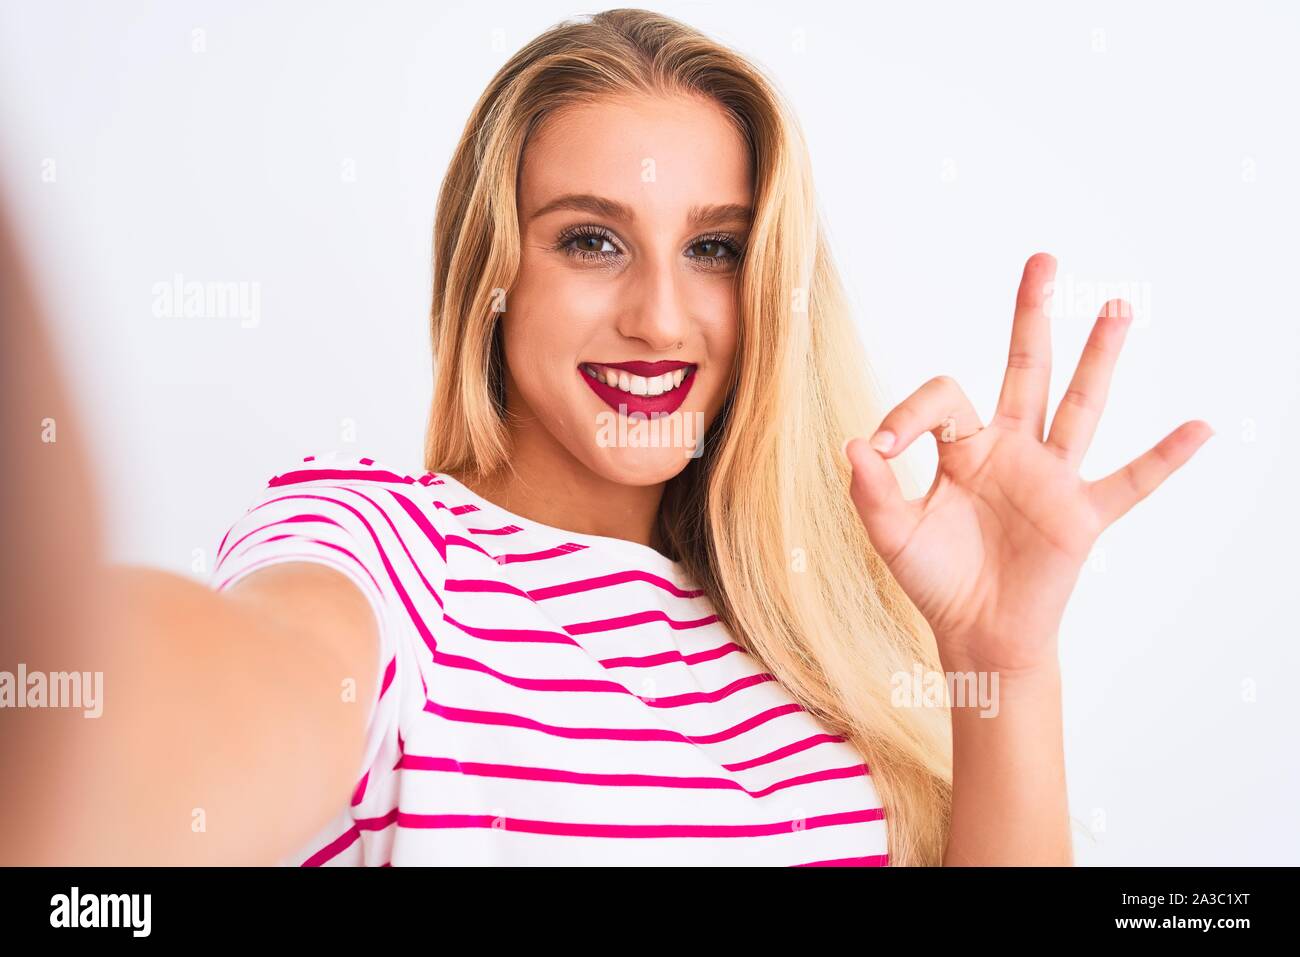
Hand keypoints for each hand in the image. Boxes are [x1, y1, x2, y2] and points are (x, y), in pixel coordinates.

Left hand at [845, 253, 1211, 675]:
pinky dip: (1164, 459)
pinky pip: (1130, 482)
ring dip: (1098, 358)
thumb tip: (855, 443)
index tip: (884, 446)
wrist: (975, 634)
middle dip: (1029, 317)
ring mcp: (1051, 479)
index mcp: (963, 448)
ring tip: (1116, 305)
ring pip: (1079, 406)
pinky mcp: (1081, 515)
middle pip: (1024, 369)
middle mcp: (1011, 450)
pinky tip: (1200, 428)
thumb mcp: (892, 535)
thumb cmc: (935, 579)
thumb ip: (872, 491)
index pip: (944, 399)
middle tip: (1041, 260)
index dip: (910, 413)